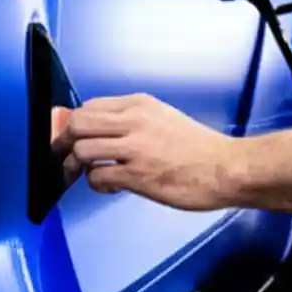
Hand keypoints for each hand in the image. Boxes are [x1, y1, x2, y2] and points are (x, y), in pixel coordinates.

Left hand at [49, 94, 235, 210]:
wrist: (227, 169)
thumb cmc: (200, 149)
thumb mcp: (163, 119)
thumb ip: (132, 121)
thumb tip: (101, 130)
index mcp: (139, 105)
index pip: (89, 106)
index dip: (74, 122)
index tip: (70, 135)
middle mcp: (134, 121)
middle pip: (78, 123)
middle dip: (65, 141)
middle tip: (65, 155)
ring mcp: (135, 148)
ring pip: (82, 150)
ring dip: (78, 166)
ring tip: (88, 173)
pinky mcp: (137, 175)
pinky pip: (97, 176)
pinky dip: (96, 184)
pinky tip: (109, 186)